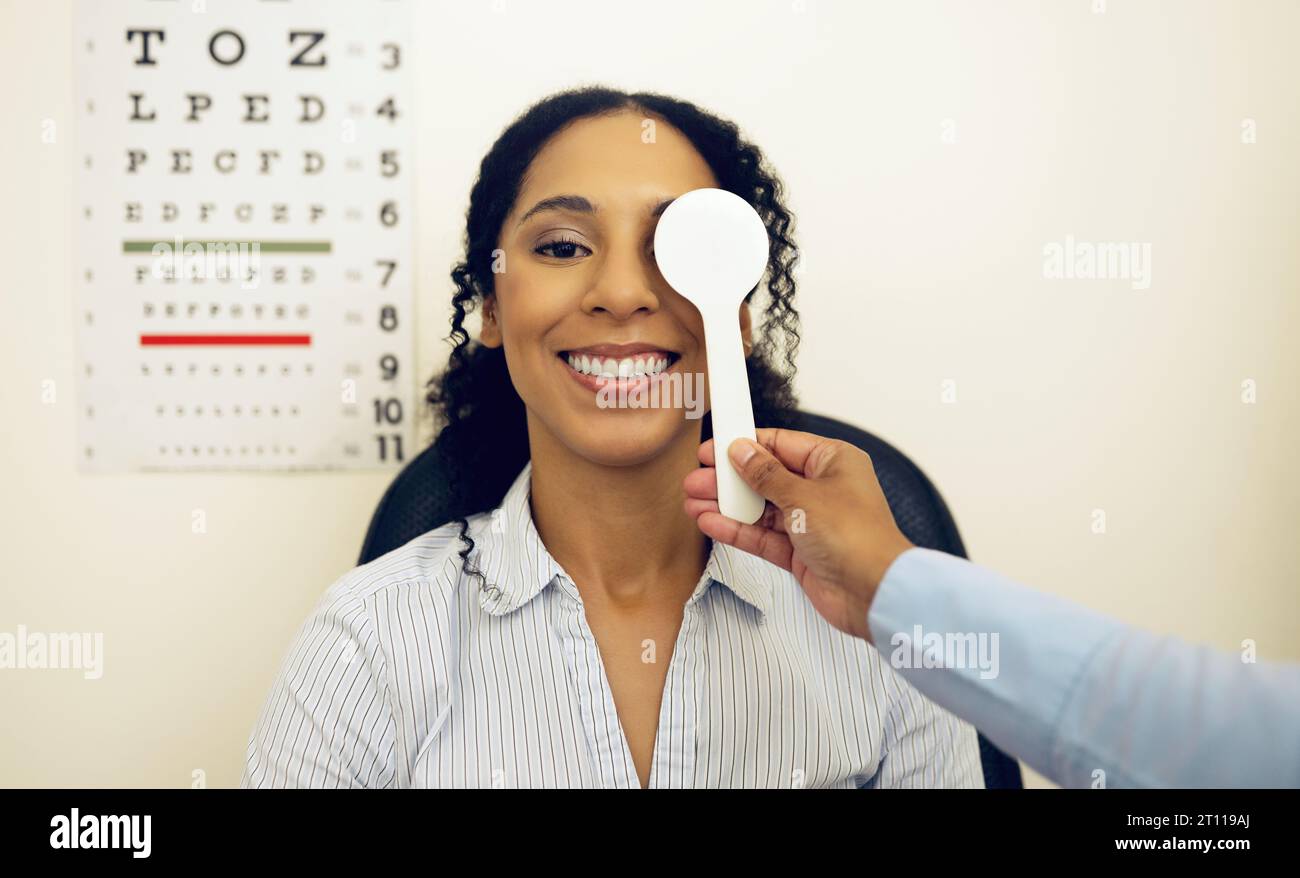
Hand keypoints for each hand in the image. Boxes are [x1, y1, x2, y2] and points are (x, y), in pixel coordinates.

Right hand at [682, 428, 913, 641]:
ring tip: (693, 502)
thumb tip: (742, 451)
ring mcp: (810, 522)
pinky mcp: (800, 551)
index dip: (745, 446)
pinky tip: (710, 522)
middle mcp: (822, 489)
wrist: (874, 593)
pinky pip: (762, 535)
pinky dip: (736, 529)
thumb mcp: (803, 496)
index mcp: (833, 462)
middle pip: (766, 477)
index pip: (781, 445)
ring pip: (760, 508)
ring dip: (727, 506)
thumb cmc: (856, 537)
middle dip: (729, 480)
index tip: (713, 449)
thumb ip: (766, 474)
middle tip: (696, 480)